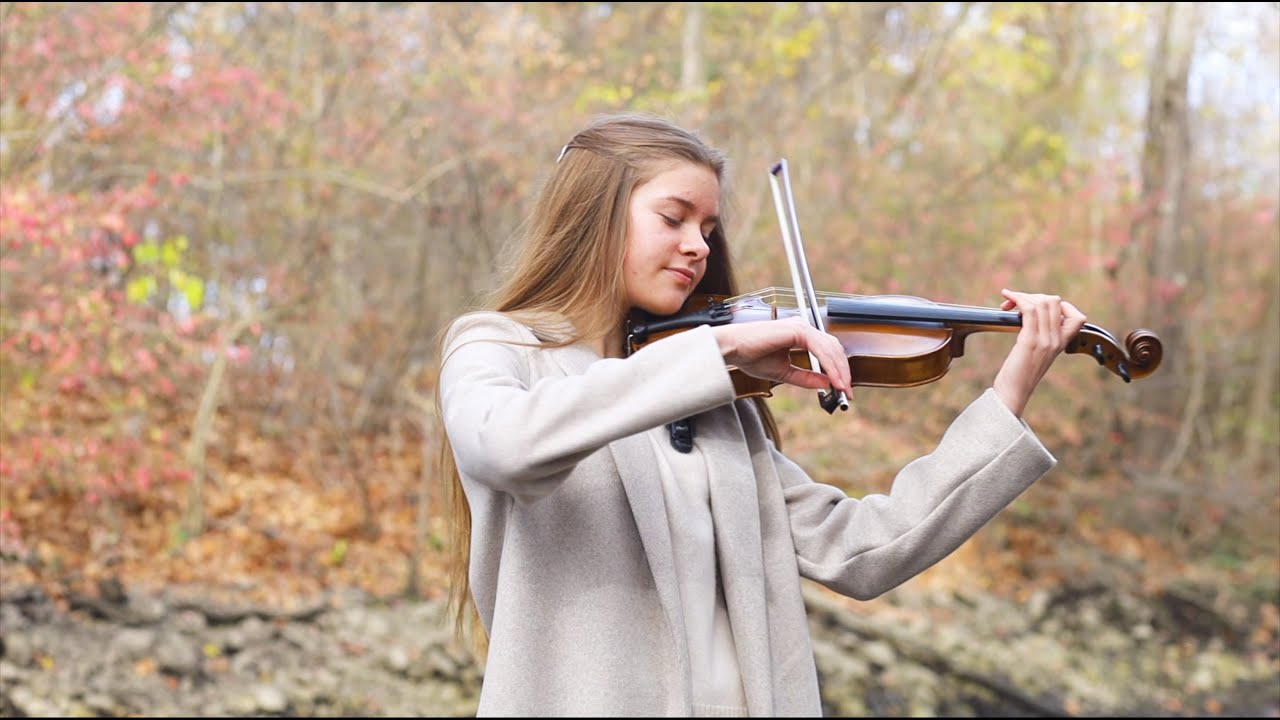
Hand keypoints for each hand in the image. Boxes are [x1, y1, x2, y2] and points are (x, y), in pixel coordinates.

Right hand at [711, 317, 852, 396]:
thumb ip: (805, 377)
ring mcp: (801, 326)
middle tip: (847, 393)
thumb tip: (827, 383)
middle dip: (843, 372)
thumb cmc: (750, 357)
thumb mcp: (783, 372)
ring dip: (839, 371)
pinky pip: (821, 349)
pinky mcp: (797, 330)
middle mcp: (802, 327)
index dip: (837, 369)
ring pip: (830, 349)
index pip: (827, 351)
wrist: (732, 349)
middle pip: (833, 349)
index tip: (842, 389)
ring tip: (842, 390)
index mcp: (799, 335)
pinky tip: (834, 381)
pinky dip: (830, 366)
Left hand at [992, 289, 1087, 416]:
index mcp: (1061, 343)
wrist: (1012, 393)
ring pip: (1042, 302)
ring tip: (1008, 302)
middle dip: (1033, 296)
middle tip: (1014, 304)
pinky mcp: (1030, 341)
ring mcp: (1045, 340)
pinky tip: (1007, 298)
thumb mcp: (1036, 352)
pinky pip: (1029, 309)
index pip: (1077, 316)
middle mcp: (1057, 340)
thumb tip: (1029, 314)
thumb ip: (1040, 336)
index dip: (1058, 305)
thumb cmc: (1018, 374)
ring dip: (1022, 296)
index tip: (1037, 308)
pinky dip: (1017, 298)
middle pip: (1055, 302)